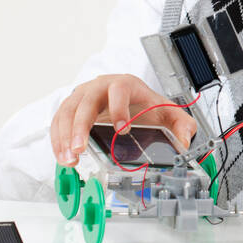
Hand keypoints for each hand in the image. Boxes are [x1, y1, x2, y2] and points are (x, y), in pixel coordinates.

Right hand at [50, 74, 197, 166]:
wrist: (130, 99)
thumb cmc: (145, 104)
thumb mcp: (167, 113)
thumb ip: (181, 125)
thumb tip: (185, 143)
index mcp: (125, 84)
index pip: (119, 90)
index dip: (119, 109)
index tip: (123, 129)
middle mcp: (100, 86)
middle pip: (87, 101)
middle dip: (81, 126)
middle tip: (81, 149)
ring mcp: (83, 95)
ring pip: (68, 111)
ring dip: (65, 136)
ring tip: (70, 159)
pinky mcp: (71, 107)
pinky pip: (59, 120)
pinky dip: (58, 139)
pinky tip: (62, 156)